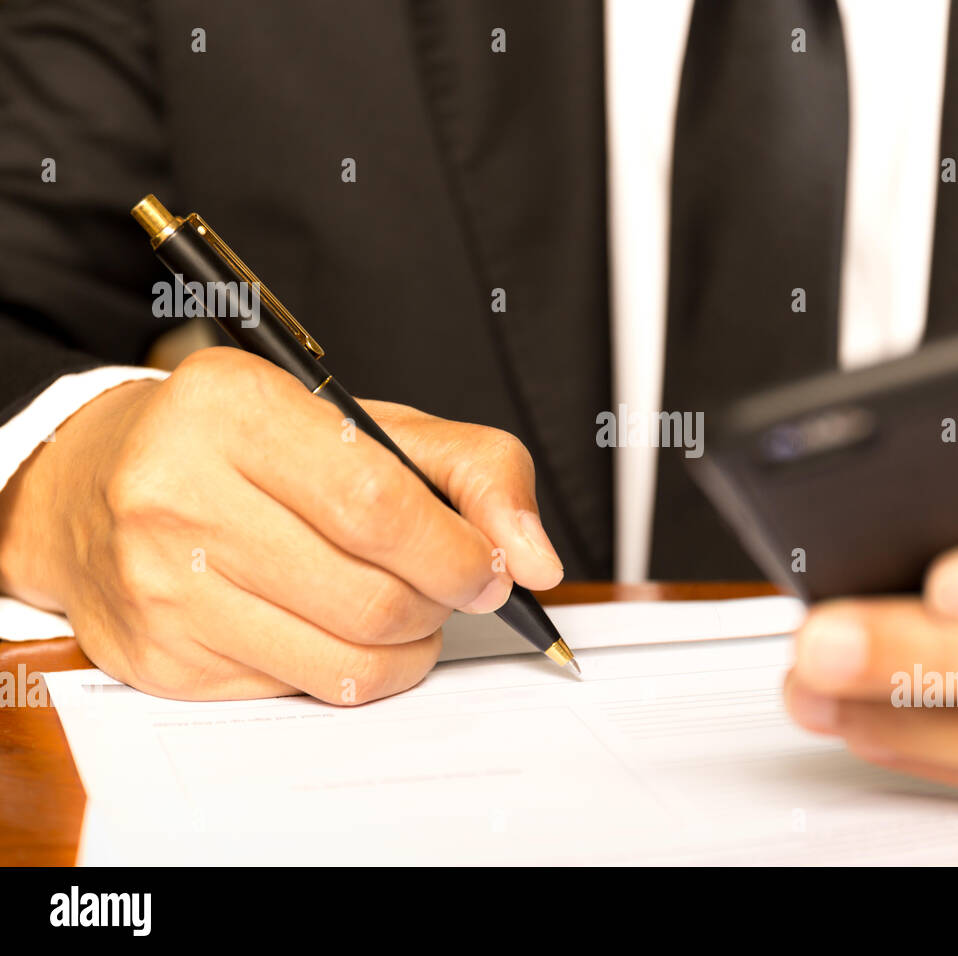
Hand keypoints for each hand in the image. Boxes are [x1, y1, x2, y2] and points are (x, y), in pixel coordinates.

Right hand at [0, 347, 563, 702]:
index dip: (457, 550)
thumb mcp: (364, 423)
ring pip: (344, 659)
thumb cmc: (247, 447)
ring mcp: (160, 587)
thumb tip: (535, 557)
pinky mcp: (161, 659)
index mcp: (232, 408)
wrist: (97, 483)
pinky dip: (351, 669)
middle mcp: (178, 495)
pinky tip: (336, 626)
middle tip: (451, 586)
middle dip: (441, 603)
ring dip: (408, 647)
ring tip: (405, 609)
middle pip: (370, 595)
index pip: (376, 503)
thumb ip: (473, 469)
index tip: (490, 565)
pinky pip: (302, 689)